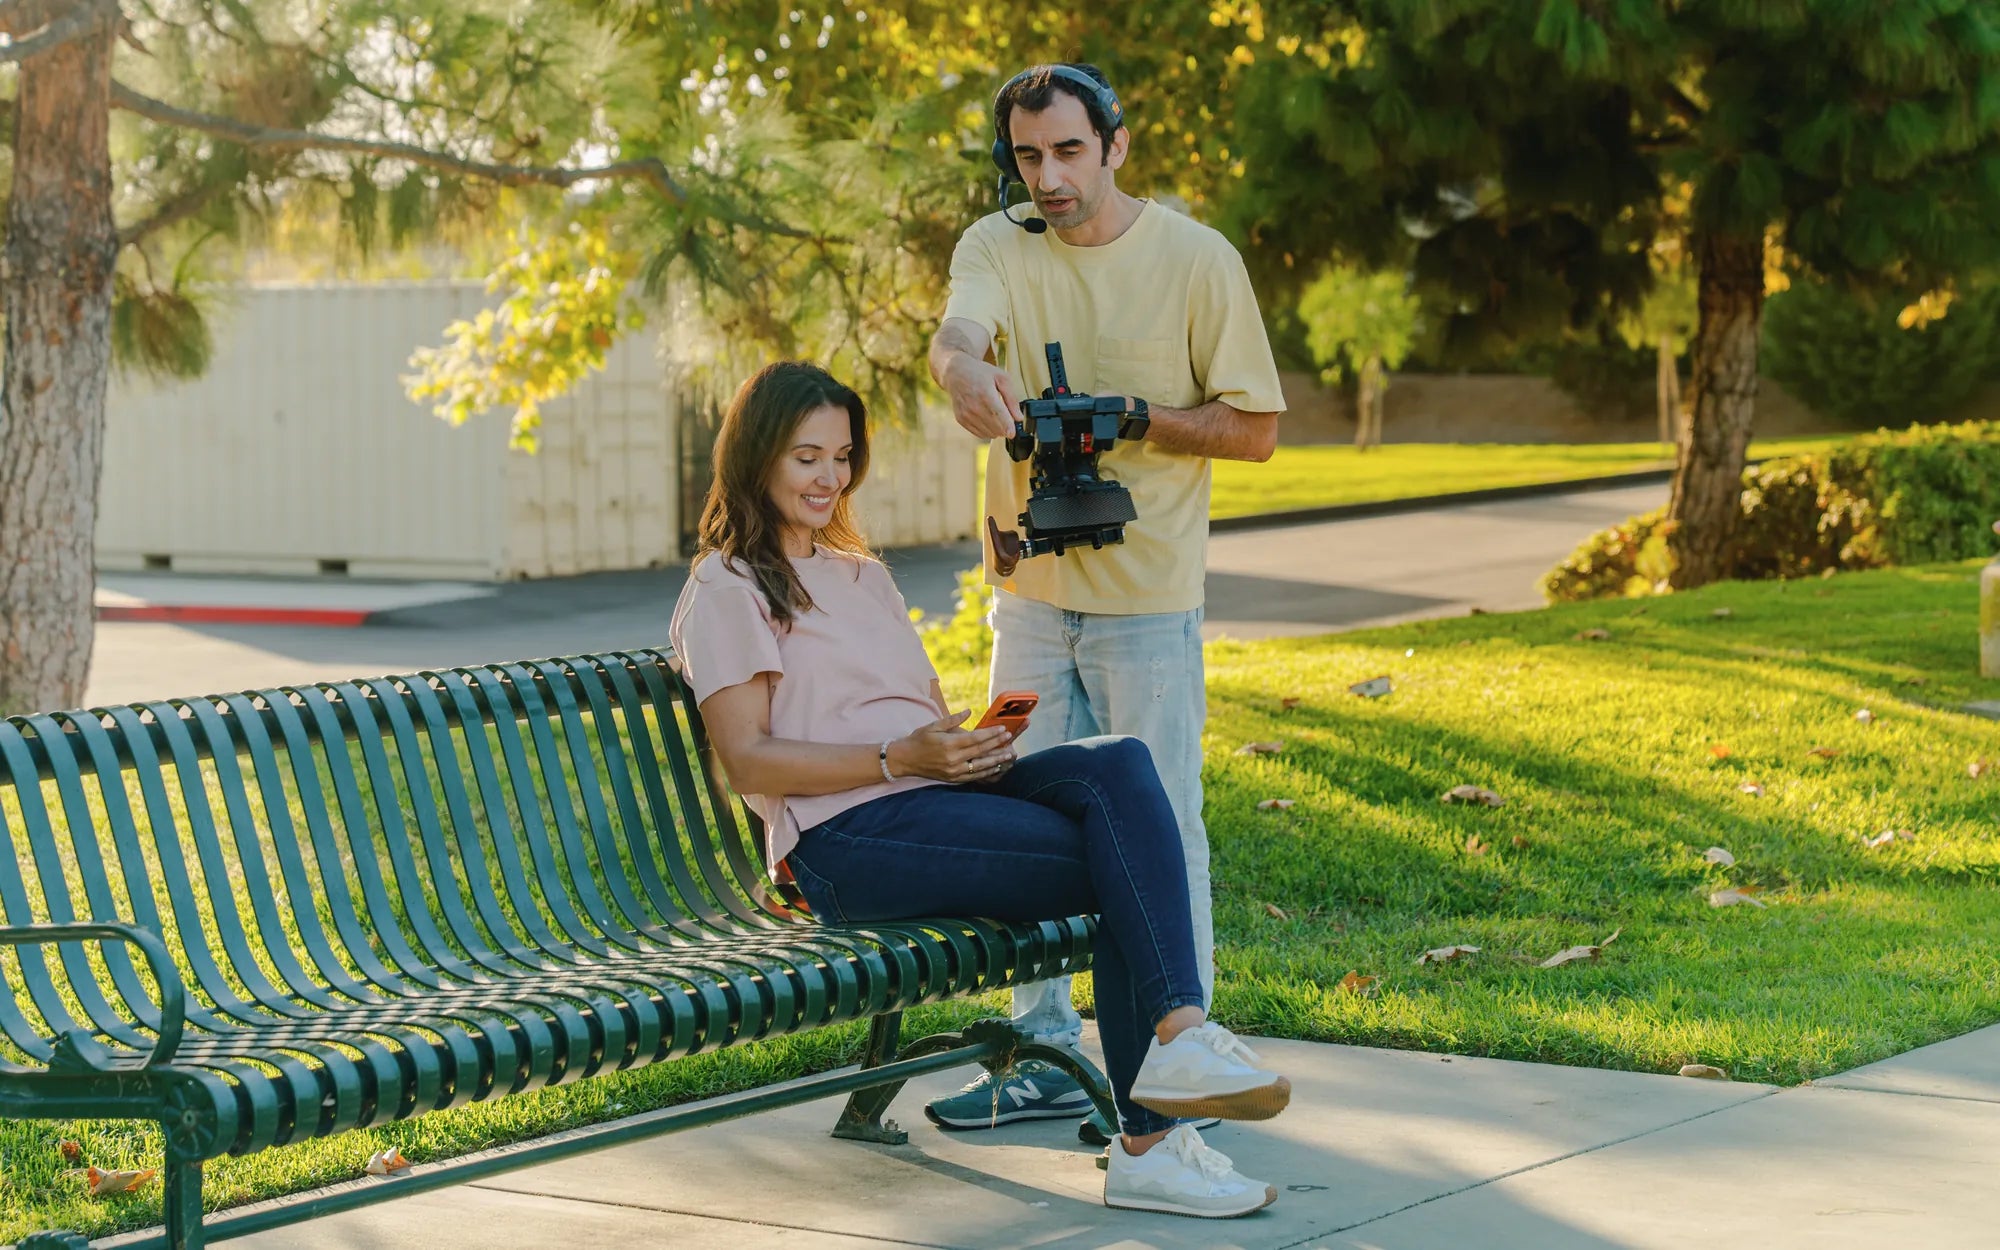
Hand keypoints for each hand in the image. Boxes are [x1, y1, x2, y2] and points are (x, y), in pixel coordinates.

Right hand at [887, 711, 1015, 782]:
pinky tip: (995, 767)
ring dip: (996, 760)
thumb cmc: (918, 739)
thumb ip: (953, 719)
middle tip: (1010, 738)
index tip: (1003, 729)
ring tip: (1009, 755)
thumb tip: (969, 711)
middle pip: (980, 751)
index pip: (975, 738)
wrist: (904, 760)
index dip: (991, 734)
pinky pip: (974, 776)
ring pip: (980, 766)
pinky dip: (986, 772)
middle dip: (997, 744)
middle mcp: (953, 759)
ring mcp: (953, 771)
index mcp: (948, 744)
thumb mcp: (934, 725)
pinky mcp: (953, 779)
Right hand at [940, 353, 1021, 440]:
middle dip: (1005, 428)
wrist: (956, 373)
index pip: (998, 415)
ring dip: (996, 430)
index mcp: (985, 393)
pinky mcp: (961, 419)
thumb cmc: (981, 373)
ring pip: (988, 433)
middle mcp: (974, 406)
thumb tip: (1019, 417)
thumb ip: (1012, 398)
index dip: (1008, 427)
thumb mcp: (1002, 378)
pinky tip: (988, 420)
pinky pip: (979, 433)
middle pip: (994, 427)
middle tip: (1008, 420)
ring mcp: (966, 414)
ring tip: (997, 417)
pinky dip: (987, 430)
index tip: (1013, 433)